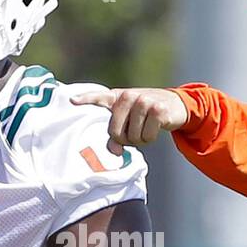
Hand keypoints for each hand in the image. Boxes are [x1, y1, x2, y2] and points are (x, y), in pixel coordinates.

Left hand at [71, 87, 188, 147]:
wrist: (175, 104)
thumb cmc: (146, 113)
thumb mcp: (130, 119)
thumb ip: (117, 133)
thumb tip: (114, 150)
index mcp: (118, 96)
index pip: (98, 97)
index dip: (86, 99)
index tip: (72, 102)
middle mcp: (129, 96)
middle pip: (115, 132)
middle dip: (125, 139)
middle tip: (134, 132)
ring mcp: (144, 101)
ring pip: (133, 137)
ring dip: (140, 139)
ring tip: (146, 128)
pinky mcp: (158, 110)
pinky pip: (147, 136)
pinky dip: (151, 138)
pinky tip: (155, 128)